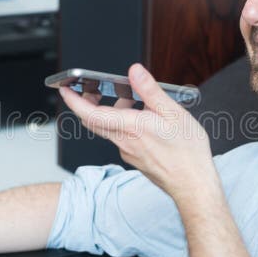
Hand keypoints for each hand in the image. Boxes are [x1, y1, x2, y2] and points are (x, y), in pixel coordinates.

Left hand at [60, 63, 218, 202]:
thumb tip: (134, 71)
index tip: (65, 90)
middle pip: (94, 121)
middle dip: (87, 103)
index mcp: (130, 127)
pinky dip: (124, 124)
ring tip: (131, 100)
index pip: (91, 113)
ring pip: (110, 128)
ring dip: (113, 112)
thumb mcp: (173, 112)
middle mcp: (124, 141)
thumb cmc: (186, 152)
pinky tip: (143, 120)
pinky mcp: (134, 159)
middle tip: (91, 88)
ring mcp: (127, 152)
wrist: (192, 185)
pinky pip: (121, 137)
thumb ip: (150, 90)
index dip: (74, 101)